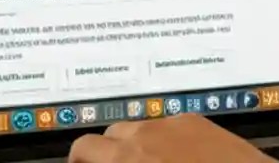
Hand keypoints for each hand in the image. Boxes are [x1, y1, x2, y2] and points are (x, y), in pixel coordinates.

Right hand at [69, 115, 273, 162]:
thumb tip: (109, 161)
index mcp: (125, 157)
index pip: (84, 147)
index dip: (80, 159)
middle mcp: (145, 133)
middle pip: (111, 132)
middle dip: (110, 150)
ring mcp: (173, 124)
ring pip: (141, 125)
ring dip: (138, 141)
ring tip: (151, 160)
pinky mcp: (198, 120)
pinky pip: (169, 123)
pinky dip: (166, 136)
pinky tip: (180, 155)